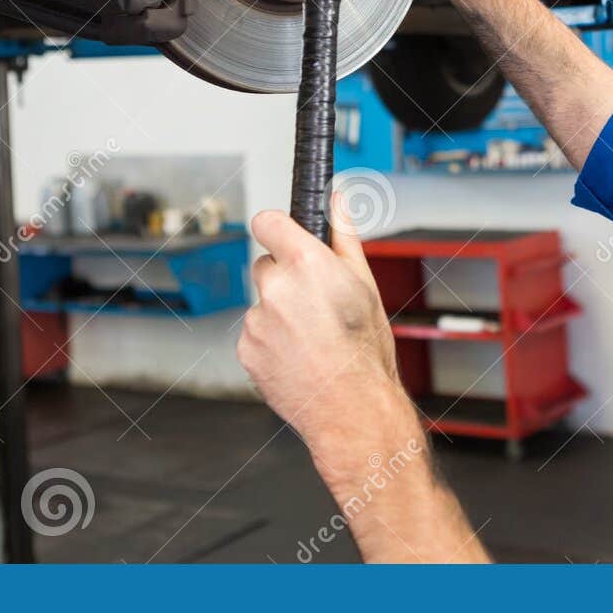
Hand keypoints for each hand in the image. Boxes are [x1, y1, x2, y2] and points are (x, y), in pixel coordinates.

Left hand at [236, 196, 419, 476]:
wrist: (350, 409)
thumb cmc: (365, 351)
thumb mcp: (365, 286)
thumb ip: (344, 238)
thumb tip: (336, 203)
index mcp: (306, 263)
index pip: (268, 222)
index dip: (277, 228)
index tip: (285, 237)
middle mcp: (275, 287)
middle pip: (267, 265)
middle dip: (286, 278)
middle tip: (316, 304)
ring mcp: (257, 320)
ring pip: (263, 304)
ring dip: (281, 314)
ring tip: (313, 339)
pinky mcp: (246, 348)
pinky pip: (256, 334)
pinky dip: (272, 342)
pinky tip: (300, 356)